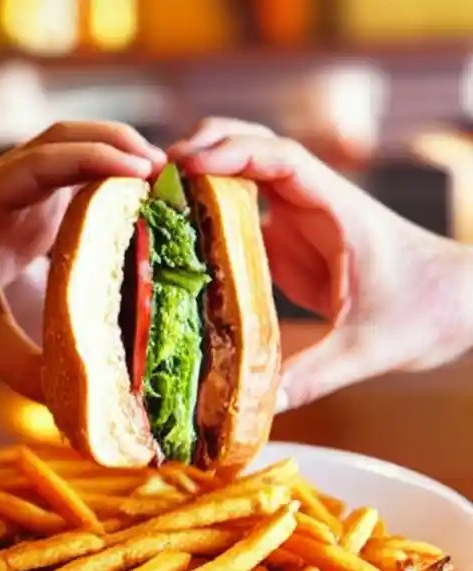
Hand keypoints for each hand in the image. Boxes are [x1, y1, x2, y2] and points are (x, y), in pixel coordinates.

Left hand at [0, 122, 163, 399]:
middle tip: (170, 173)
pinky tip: (145, 207)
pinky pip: (75, 176)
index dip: (91, 159)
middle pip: (64, 137)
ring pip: (72, 148)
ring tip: (168, 186)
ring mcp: (17, 187)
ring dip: (116, 155)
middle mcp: (2, 182)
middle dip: (117, 144)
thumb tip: (77, 403)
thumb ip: (19, 366)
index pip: (40, 162)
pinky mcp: (30, 201)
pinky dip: (109, 179)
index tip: (141, 170)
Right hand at [169, 118, 472, 408]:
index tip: (188, 163)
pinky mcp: (288, 243)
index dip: (233, 152)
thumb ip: (316, 375)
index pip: (281, 159)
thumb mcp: (372, 349)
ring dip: (198, 175)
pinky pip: (240, 213)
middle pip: (253, 146)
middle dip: (204, 145)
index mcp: (339, 207)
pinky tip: (170, 233)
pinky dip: (203, 211)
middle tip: (152, 170)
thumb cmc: (433, 312)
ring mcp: (299, 219)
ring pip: (242, 173)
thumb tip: (260, 404)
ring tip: (150, 195)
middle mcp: (314, 203)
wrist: (465, 305)